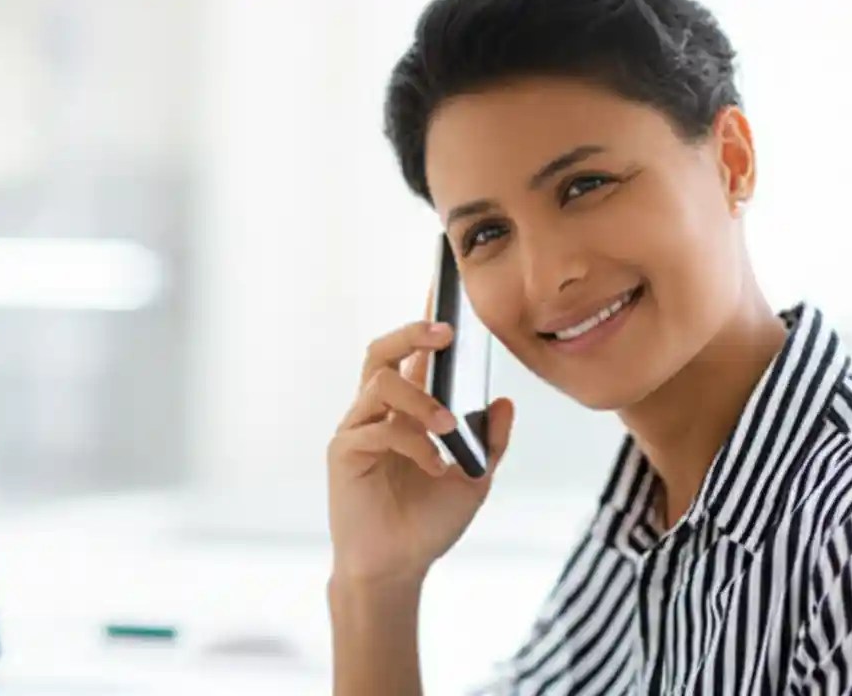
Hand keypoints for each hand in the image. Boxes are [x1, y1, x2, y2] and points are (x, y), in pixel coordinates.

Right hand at [327, 318, 514, 584]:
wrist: (398, 566)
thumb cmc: (430, 520)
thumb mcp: (477, 478)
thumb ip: (491, 440)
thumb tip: (506, 401)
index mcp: (408, 408)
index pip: (414, 353)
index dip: (425, 318)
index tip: (444, 284)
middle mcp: (378, 410)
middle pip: (382, 350)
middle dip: (413, 332)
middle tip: (446, 333)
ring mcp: (358, 427)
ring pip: (379, 381)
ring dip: (420, 398)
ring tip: (447, 425)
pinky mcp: (344, 452)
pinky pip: (376, 429)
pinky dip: (412, 443)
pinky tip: (436, 466)